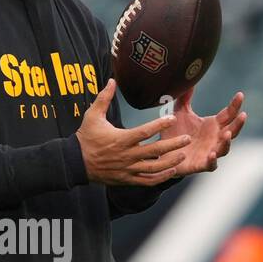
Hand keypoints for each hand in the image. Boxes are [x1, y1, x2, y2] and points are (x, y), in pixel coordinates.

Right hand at [76, 80, 191, 185]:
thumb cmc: (85, 138)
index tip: (172, 118)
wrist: (75, 163)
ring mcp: (127, 169)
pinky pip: (146, 181)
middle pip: (154, 151)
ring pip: (153, 168)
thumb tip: (111, 80)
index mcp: (121, 139)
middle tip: (187, 139)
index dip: (159, 125)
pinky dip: (160, 178)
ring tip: (183, 155)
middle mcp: (127, 155)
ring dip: (170, 162)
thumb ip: (103, 98)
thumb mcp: (92, 116)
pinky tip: (171, 172)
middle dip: (172, 145)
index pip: (144, 132)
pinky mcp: (126, 179)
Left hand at [161, 88, 246, 174]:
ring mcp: (210, 152)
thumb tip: (188, 80)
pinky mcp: (202, 164)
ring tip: (227, 134)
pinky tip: (212, 154)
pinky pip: (211, 164)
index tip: (240, 94)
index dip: (235, 105)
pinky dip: (213, 160)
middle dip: (238, 123)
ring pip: (225, 148)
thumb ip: (184, 99)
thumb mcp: (179, 113)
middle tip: (243, 115)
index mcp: (213, 125)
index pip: (228, 114)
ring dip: (227, 142)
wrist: (164, 154)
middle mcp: (215, 138)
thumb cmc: (176, 133)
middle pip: (232, 130)